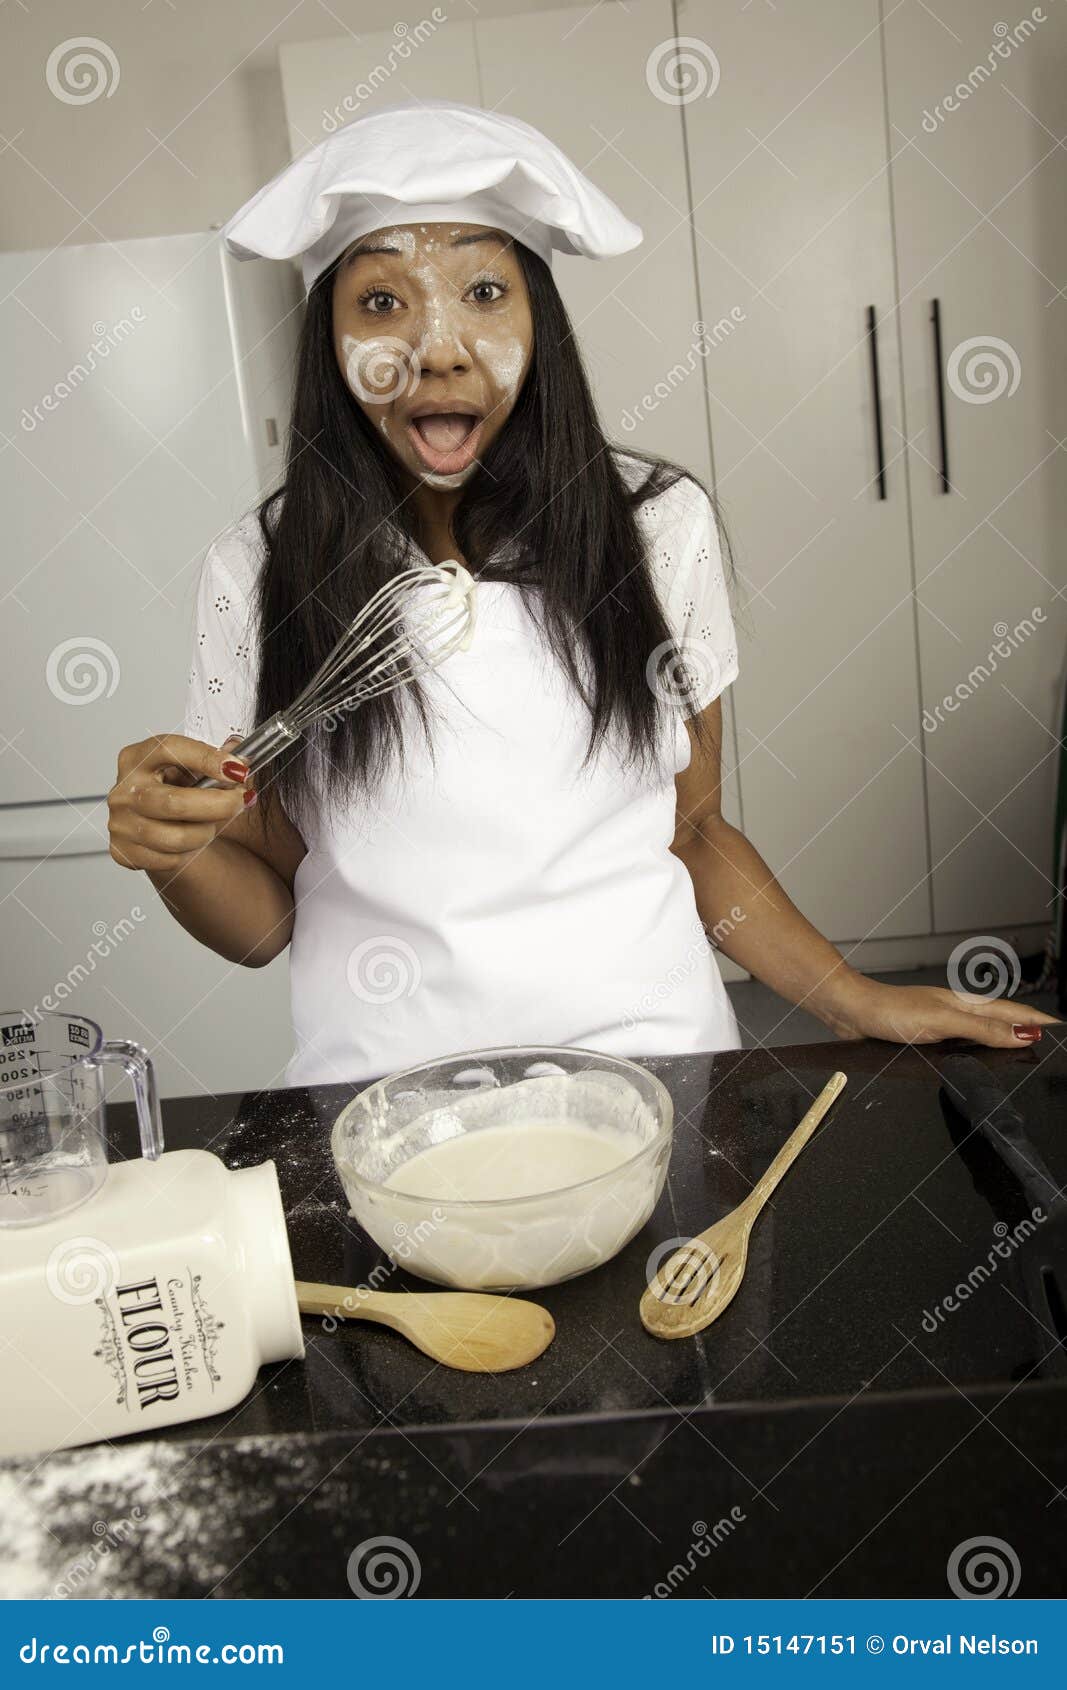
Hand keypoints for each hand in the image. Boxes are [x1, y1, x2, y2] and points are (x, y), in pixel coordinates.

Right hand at [108, 733, 254, 873]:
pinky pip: (170, 859)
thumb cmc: (173, 790)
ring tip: (212, 823)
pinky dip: (190, 852)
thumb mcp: (191, 768)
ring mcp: (121, 823)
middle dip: (219, 804)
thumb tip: (240, 755)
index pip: (169, 749)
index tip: (237, 769)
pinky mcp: (124, 851)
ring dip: (206, 832)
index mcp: (136, 758)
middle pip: (175, 802)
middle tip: (241, 801)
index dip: (206, 758)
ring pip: (177, 837)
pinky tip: (191, 840)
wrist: (152, 823)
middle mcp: (124, 790)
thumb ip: (216, 759)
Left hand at [820, 970, 1059, 1048]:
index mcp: (965, 1004)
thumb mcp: (943, 1022)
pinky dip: (975, 1049)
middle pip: (998, 1021)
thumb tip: (1021, 1035)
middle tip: (1046, 1039)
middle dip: (1023, 1029)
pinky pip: (960, 1043)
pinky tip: (974, 1058)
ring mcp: (940, 1024)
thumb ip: (982, 1029)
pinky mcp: (924, 1036)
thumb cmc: (890, 1011)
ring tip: (1021, 1049)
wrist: (851, 1012)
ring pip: (980, 1031)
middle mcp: (955, 1012)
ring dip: (1000, 1039)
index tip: (1056, 1028)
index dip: (1033, 1021)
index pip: (1010, 1013)